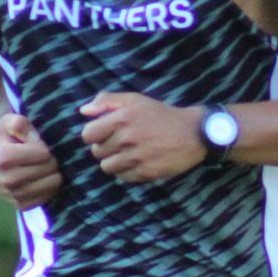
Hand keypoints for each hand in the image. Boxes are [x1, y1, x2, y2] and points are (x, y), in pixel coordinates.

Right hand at [0, 113, 62, 209]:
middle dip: (50, 159)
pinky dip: (49, 187)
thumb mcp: (9, 122)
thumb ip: (21, 125)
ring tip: (42, 166)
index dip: (43, 146)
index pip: (45, 154)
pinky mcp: (21, 205)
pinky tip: (40, 179)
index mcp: (3, 158)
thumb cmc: (4, 138)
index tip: (34, 145)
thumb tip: (38, 144)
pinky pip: (49, 196)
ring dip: (52, 173)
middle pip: (50, 168)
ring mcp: (14, 195)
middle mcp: (7, 180)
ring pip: (54, 183)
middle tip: (40, 156)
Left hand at [80, 92, 204, 182]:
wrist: (193, 133)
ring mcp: (136, 158)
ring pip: (107, 167)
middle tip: (121, 142)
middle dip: (105, 147)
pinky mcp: (145, 173)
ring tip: (128, 153)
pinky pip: (122, 177)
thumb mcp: (136, 100)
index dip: (94, 134)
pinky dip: (127, 171)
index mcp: (122, 119)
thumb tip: (83, 111)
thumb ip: (107, 101)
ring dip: (114, 161)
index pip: (87, 134)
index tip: (105, 132)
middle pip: (96, 152)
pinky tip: (138, 161)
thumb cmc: (162, 114)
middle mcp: (127, 139)